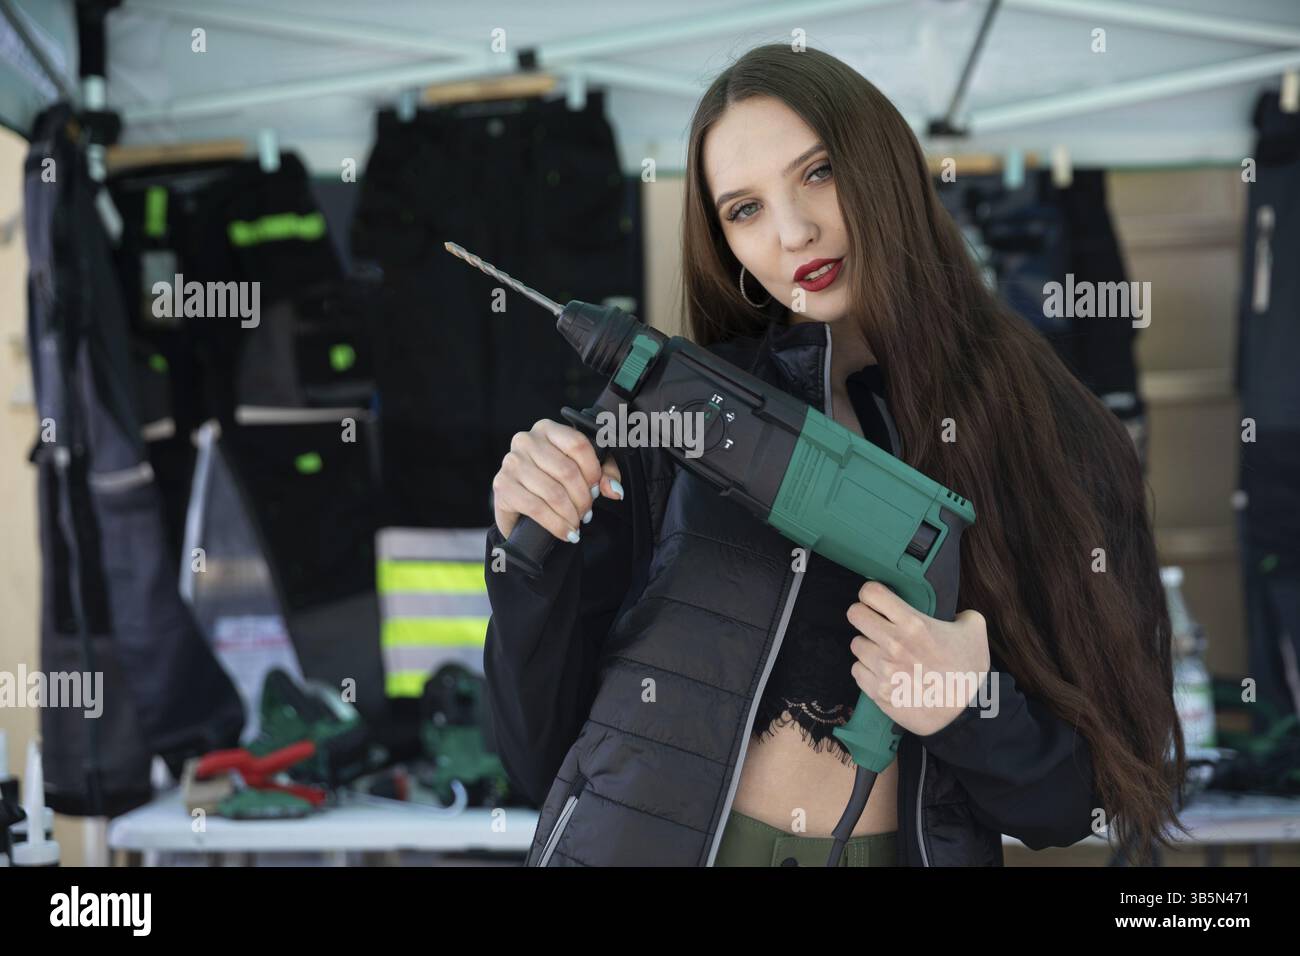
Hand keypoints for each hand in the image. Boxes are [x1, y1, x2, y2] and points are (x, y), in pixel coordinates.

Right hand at [492, 419, 623, 541]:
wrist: (520, 509)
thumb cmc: (553, 483)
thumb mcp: (583, 472)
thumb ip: (605, 474)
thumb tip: (614, 489)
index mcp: (547, 429)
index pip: (578, 444)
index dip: (593, 471)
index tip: (597, 489)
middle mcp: (526, 440)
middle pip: (567, 470)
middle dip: (583, 498)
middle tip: (587, 512)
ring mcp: (511, 462)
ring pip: (553, 491)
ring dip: (571, 513)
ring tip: (577, 522)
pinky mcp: (502, 486)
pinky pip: (536, 507)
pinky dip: (557, 524)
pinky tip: (566, 532)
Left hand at [847, 581, 990, 736]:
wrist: (965, 715)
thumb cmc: (969, 672)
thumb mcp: (975, 630)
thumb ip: (960, 613)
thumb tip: (952, 613)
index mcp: (913, 624)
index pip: (871, 593)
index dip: (871, 593)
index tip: (877, 600)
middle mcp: (893, 644)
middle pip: (854, 614)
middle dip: (863, 615)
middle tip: (875, 623)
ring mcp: (882, 669)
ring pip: (855, 644)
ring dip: (867, 645)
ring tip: (883, 652)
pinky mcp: (876, 691)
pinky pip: (857, 670)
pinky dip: (866, 669)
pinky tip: (882, 671)